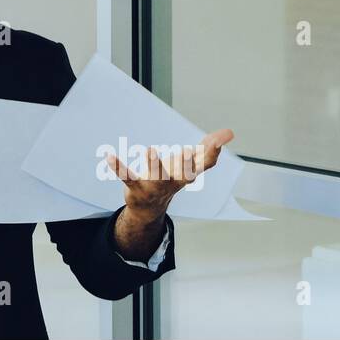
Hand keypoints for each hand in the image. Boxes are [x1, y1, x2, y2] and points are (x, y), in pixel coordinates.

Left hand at [104, 128, 234, 218]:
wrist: (149, 207)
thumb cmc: (171, 178)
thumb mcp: (189, 163)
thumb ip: (208, 147)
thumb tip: (229, 132)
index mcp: (187, 173)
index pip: (203, 165)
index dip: (211, 154)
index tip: (217, 141)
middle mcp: (173, 181)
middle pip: (182, 174)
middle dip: (186, 164)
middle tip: (187, 152)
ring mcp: (154, 186)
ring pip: (156, 177)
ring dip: (153, 164)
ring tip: (150, 150)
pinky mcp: (135, 187)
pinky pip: (126, 177)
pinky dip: (117, 167)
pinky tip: (109, 156)